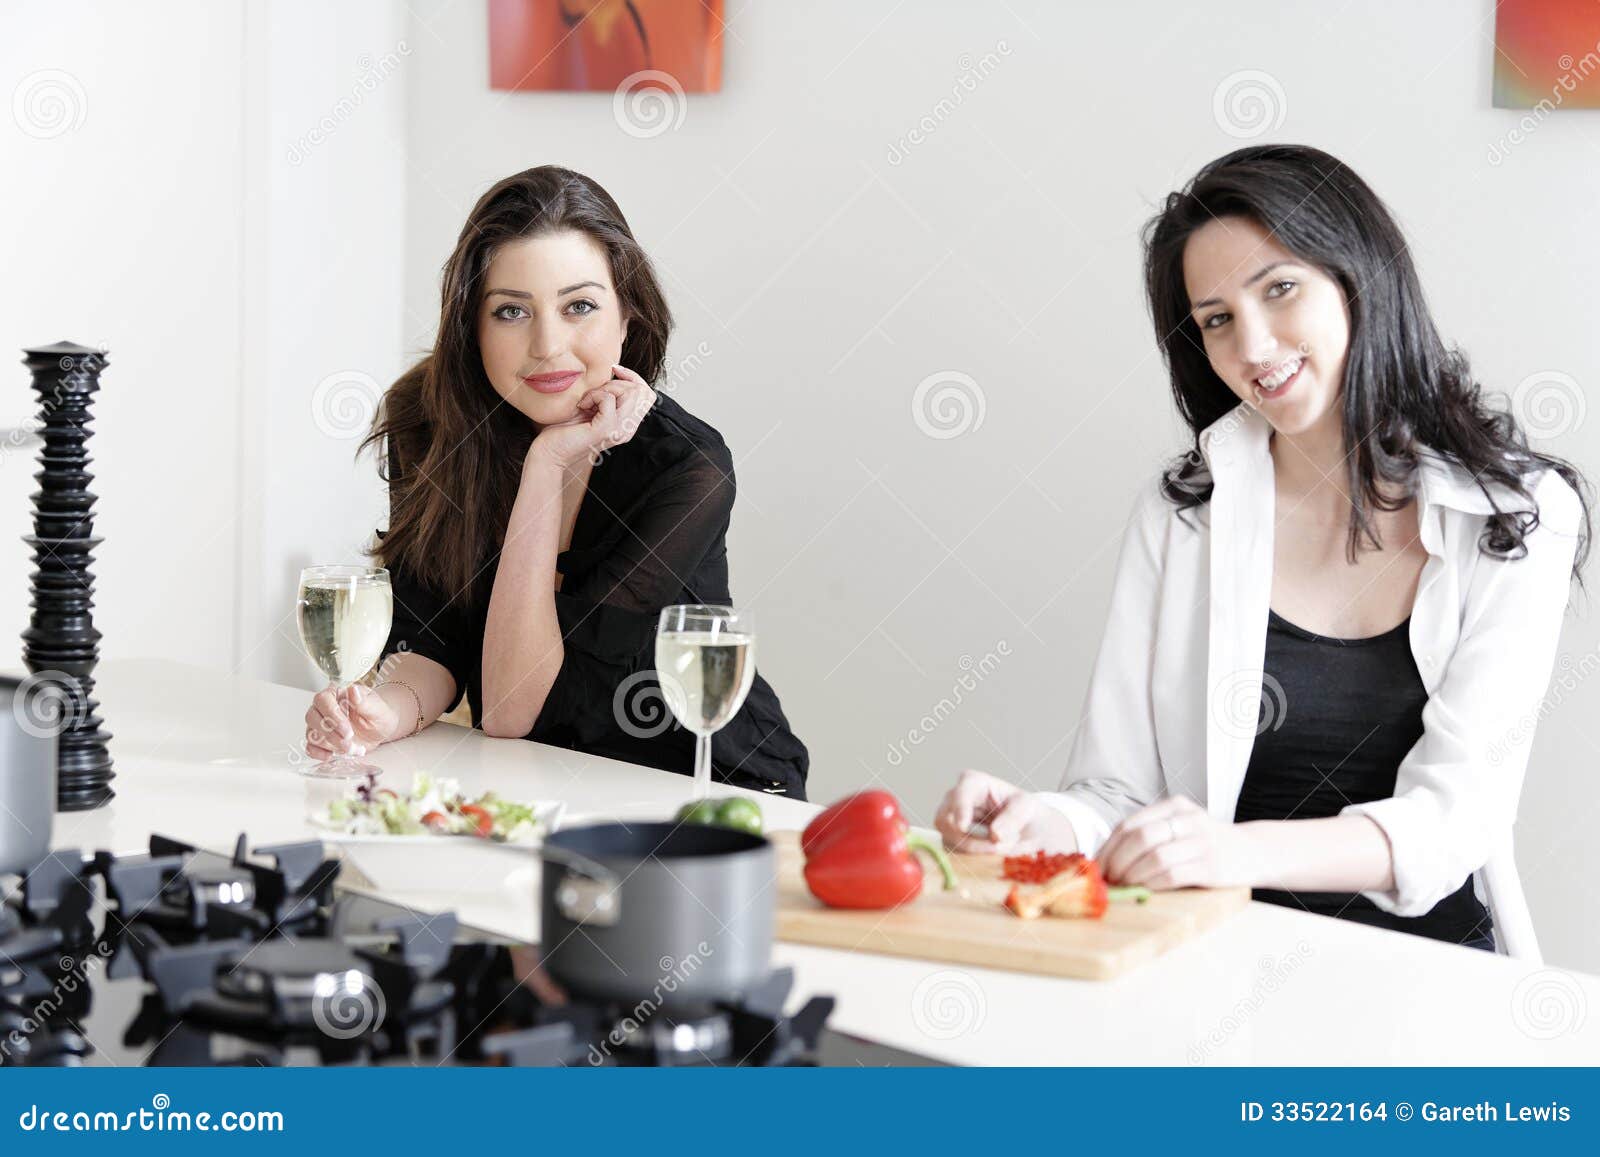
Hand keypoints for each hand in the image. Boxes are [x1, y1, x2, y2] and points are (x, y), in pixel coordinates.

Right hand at [303, 682, 399, 760]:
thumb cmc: (378, 715)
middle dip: (331, 733)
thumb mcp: (377, 708)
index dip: (332, 715)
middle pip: (312, 718)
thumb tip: (353, 690)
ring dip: (330, 744)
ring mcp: (320, 724)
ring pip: (311, 734)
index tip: (347, 729)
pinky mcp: (321, 740)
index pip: (323, 699)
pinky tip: (332, 755)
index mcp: (336, 694)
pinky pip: (311, 747)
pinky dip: (319, 753)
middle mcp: (324, 708)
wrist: (380, 729)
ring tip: (351, 747)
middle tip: (349, 739)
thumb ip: (364, 701)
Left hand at [529, 364, 655, 471]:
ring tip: (587, 400)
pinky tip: (582, 406)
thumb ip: (608, 395)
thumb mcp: (593, 407)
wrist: (551, 452)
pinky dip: (593, 395)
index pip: (647, 395)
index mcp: (628, 425)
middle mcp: (627, 429)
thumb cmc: (566, 430)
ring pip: (629, 393)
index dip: (633, 377)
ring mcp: (619, 430)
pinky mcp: (606, 429)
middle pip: (641, 391)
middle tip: (594, 393)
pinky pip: (608, 399)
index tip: (614, 371)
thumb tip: (616, 372)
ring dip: (605, 389)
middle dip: (617, 382)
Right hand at [933, 769, 1079, 853]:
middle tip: (998, 846)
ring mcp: (950, 819)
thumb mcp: (1027, 808)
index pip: (961, 793)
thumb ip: (1013, 818)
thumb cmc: (1026, 811)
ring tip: (1000, 847)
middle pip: (947, 818)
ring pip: (948, 837)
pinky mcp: (950, 838)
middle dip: (972, 837)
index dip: (960, 809)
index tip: (963, 826)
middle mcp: (956, 798)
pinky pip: (953, 850)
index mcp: (974, 782)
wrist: (1027, 831)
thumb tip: (995, 834)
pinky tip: (990, 850)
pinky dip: (972, 855)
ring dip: (975, 848)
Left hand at [1097, 795, 1254, 889]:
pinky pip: (1172, 875)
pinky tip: (1145, 890)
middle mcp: (1188, 819)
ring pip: (1154, 857)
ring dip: (1132, 875)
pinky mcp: (1212, 866)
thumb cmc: (1206, 844)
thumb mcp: (1180, 828)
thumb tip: (1107, 860)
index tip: (1097, 866)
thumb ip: (1150, 836)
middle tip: (1109, 880)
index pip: (1129, 824)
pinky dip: (1152, 884)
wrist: (1255, 852)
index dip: (1109, 847)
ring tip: (1125, 886)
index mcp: (1174, 806)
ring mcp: (1201, 842)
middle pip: (1139, 838)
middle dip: (1117, 862)